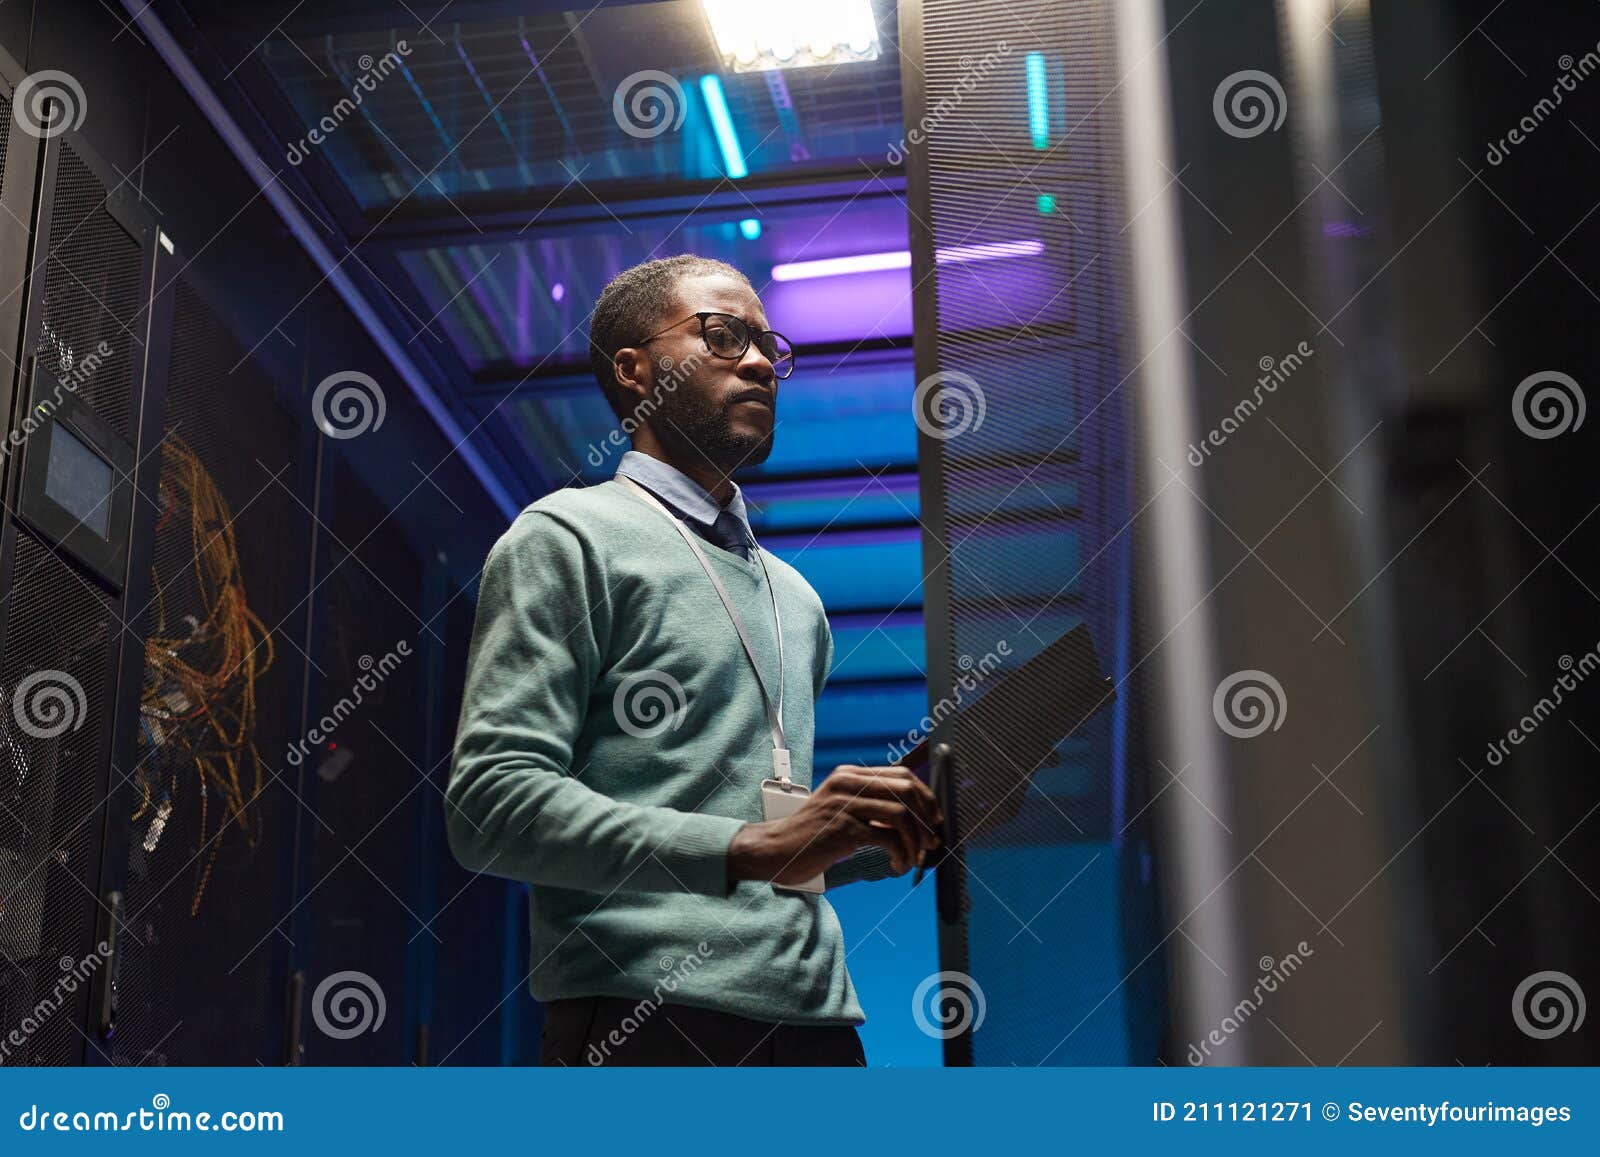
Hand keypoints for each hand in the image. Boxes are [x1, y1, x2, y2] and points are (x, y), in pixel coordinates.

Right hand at [727, 764, 943, 886]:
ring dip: (916, 840)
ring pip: (901, 814)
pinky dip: (901, 854)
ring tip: (913, 858)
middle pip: (907, 789)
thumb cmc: (812, 835)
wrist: (777, 849)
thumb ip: (871, 807)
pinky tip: (897, 865)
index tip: (934, 820)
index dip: (926, 797)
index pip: (902, 775)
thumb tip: (913, 819)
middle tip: (930, 842)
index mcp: (850, 774)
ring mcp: (845, 803)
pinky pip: (887, 838)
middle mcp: (849, 782)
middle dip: (927, 818)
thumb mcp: (842, 810)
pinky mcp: (844, 827)